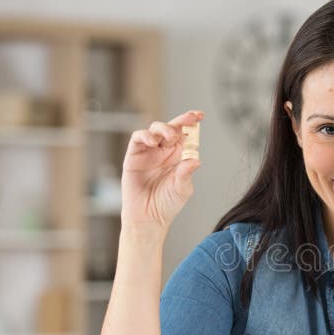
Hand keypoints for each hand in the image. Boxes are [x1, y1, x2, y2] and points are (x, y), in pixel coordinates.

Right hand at [121, 110, 203, 234]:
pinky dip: (145, 136)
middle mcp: (164, 152)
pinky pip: (138, 139)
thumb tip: (196, 159)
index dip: (191, 123)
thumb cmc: (167, 205)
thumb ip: (186, 173)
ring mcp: (148, 153)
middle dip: (181, 120)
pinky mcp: (133, 156)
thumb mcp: (182, 189)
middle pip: (171, 128)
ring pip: (154, 130)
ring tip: (171, 136)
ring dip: (164, 128)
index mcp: (178, 157)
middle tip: (191, 118)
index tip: (200, 115)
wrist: (148, 218)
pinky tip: (154, 142)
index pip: (185, 135)